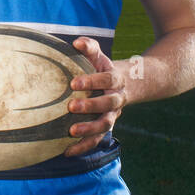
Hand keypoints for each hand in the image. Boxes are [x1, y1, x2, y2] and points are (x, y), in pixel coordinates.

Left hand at [64, 37, 134, 156]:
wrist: (127, 85)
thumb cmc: (103, 68)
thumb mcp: (99, 56)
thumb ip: (89, 47)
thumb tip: (76, 43)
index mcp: (116, 80)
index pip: (107, 79)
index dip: (92, 81)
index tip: (73, 82)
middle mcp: (117, 99)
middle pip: (108, 104)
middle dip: (90, 106)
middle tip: (71, 106)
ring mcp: (112, 115)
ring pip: (105, 125)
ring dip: (89, 130)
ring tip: (71, 132)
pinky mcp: (105, 128)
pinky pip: (96, 140)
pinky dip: (83, 147)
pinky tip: (67, 151)